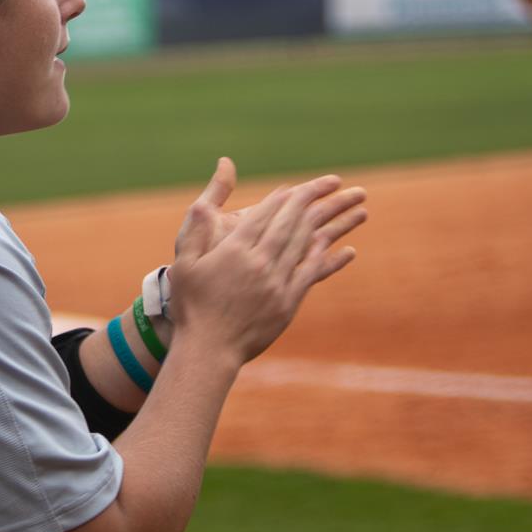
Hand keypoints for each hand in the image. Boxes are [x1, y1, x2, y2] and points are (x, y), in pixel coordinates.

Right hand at [168, 159, 365, 365]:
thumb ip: (198, 225)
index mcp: (234, 250)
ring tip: (347, 205)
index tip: (293, 187)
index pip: (263, 214)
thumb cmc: (191, 305)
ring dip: (329, 222)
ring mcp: (276, 283)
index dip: (280, 198)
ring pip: (306, 244)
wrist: (208, 350)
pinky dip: (329, 258)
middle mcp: (259, 263)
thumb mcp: (184, 261)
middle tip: (330, 182)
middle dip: (311, 199)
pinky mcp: (287, 303)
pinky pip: (313, 273)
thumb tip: (206, 199)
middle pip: (290, 223)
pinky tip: (346, 247)